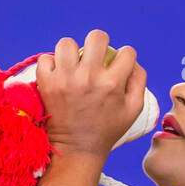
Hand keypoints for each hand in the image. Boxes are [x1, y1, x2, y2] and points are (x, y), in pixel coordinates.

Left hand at [35, 30, 145, 158]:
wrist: (77, 149)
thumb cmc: (107, 130)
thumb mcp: (133, 110)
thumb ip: (139, 81)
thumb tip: (132, 61)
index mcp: (112, 84)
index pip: (126, 52)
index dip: (125, 57)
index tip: (119, 66)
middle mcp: (89, 78)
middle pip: (97, 37)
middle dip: (99, 44)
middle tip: (95, 58)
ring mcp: (65, 79)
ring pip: (67, 43)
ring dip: (72, 52)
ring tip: (74, 65)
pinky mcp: (46, 84)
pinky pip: (46, 58)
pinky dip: (51, 65)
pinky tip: (59, 75)